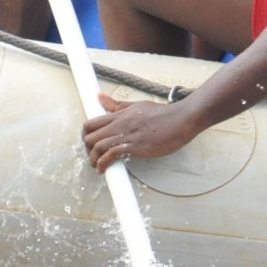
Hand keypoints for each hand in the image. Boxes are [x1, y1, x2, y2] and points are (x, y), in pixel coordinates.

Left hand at [82, 93, 202, 170]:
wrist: (181, 119)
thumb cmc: (163, 114)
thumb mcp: (137, 105)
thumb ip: (118, 105)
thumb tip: (99, 96)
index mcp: (120, 114)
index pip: (91, 123)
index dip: (85, 135)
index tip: (89, 143)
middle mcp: (119, 124)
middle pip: (89, 136)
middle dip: (87, 148)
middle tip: (93, 155)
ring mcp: (126, 135)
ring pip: (97, 147)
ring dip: (92, 159)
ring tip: (96, 166)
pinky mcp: (134, 146)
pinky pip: (110, 155)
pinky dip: (102, 164)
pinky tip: (103, 169)